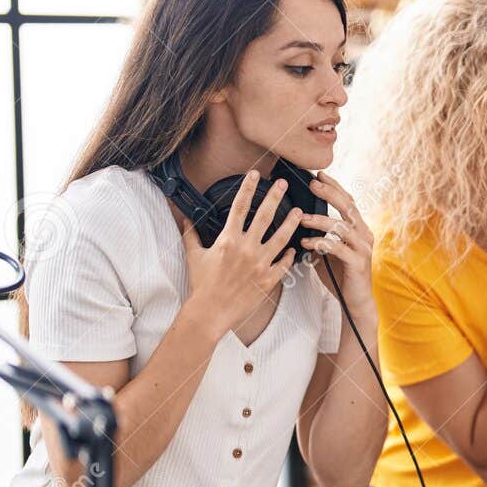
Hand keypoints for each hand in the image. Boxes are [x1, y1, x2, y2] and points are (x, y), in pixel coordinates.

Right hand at [174, 170, 303, 339]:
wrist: (210, 312)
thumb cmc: (201, 285)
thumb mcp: (194, 256)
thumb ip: (191, 234)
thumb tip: (186, 218)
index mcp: (228, 240)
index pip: (239, 207)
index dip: (248, 188)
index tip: (255, 174)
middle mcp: (247, 248)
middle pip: (265, 216)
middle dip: (275, 197)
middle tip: (284, 184)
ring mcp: (260, 264)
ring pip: (281, 238)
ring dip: (291, 223)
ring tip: (300, 212)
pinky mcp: (268, 280)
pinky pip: (284, 264)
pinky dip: (289, 255)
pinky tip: (293, 248)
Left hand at [300, 172, 375, 304]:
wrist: (355, 303)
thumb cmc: (339, 276)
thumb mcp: (327, 251)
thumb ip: (318, 235)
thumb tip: (296, 220)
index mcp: (359, 229)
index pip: (348, 201)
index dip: (335, 187)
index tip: (318, 175)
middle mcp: (364, 235)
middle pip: (348, 207)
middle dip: (329, 193)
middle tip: (312, 184)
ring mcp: (363, 248)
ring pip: (341, 227)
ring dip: (320, 220)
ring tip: (301, 217)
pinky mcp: (358, 263)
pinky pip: (338, 248)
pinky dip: (320, 243)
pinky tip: (306, 243)